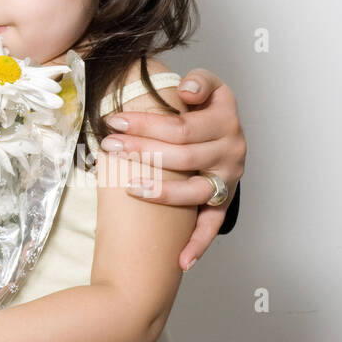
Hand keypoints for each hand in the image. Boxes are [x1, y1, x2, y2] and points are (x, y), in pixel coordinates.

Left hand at [98, 68, 245, 270]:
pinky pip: (212, 225)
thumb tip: (186, 91)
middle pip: (182, 156)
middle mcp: (231, 151)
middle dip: (142, 151)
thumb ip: (199, 82)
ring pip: (193, 191)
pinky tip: (180, 259)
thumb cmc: (206, 107)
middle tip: (110, 145)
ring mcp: (229, 179)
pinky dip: (198, 244)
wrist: (225, 128)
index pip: (181, 126)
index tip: (115, 121)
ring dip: (162, 192)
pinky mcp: (224, 201)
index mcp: (225, 120)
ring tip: (130, 187)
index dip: (146, 124)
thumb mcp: (208, 85)